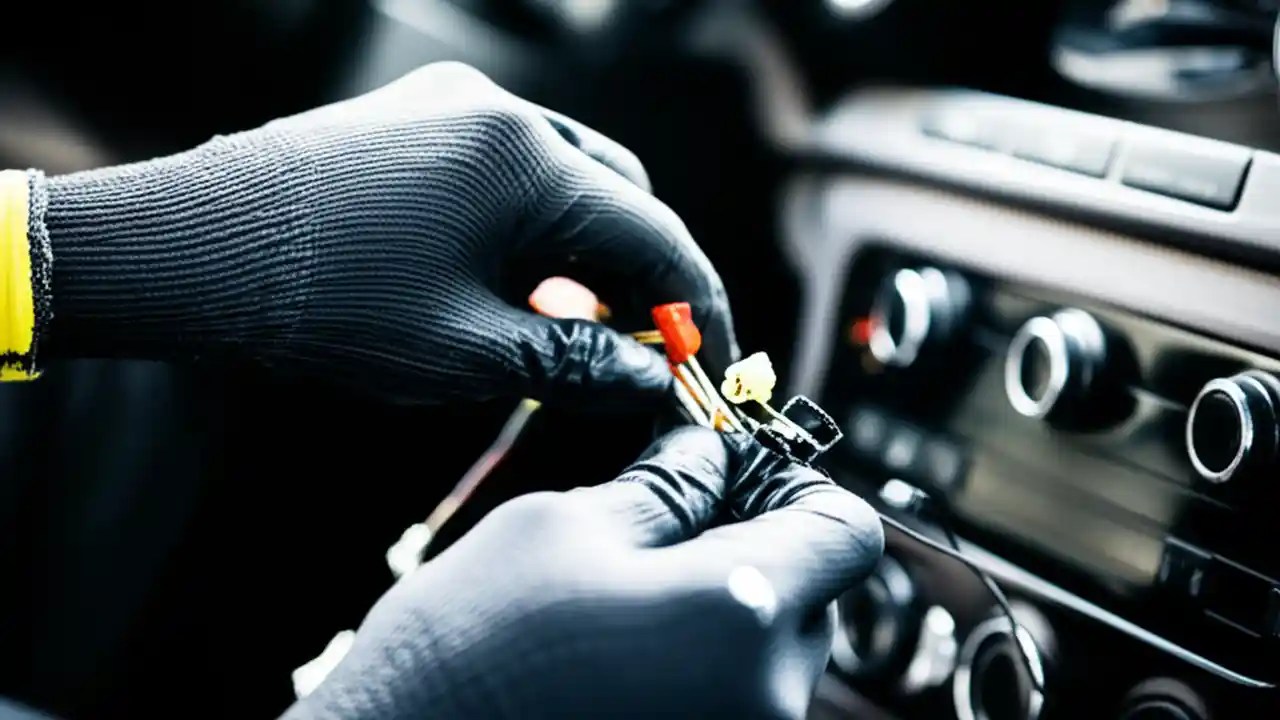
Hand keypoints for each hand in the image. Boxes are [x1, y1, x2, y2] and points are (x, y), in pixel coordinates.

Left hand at [40, 62, 736, 404]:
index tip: (712, 370)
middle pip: (622, 201)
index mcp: (527, 159)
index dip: (697, 313)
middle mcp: (503, 111)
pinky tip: (524, 285)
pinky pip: (514, 171)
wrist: (184, 252)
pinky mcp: (419, 121)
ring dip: (594, 255)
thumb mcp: (465, 353)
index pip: (656, 237)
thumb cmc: (318, 305)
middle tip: (652, 358)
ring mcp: (456, 107)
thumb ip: (578, 365)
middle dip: (648, 282)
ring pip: (570, 183)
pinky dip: (539, 230)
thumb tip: (654, 383)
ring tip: (589, 332)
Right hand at [283, 427, 883, 719]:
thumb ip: (669, 483)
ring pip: (775, 647)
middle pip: (816, 591)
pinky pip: (736, 693)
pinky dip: (704, 653)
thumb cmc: (466, 650)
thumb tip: (714, 448)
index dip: (801, 484)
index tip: (745, 467)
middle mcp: (765, 697)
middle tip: (678, 507)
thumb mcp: (565, 527)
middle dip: (761, 537)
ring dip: (729, 598)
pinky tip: (628, 637)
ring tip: (634, 581)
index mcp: (742, 615)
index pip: (849, 530)